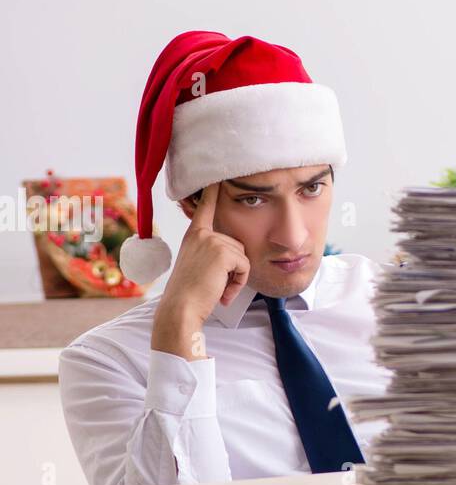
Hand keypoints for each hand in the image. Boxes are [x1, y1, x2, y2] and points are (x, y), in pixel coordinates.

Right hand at [151, 184, 249, 358]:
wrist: (180, 311)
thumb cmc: (190, 295)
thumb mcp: (198, 266)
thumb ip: (212, 253)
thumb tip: (236, 255)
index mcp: (194, 236)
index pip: (206, 207)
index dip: (213, 190)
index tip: (218, 173)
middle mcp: (202, 234)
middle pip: (238, 244)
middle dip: (234, 267)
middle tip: (214, 284)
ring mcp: (212, 241)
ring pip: (243, 256)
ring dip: (236, 277)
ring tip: (217, 288)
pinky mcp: (222, 252)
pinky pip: (245, 265)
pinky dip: (239, 282)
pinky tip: (222, 292)